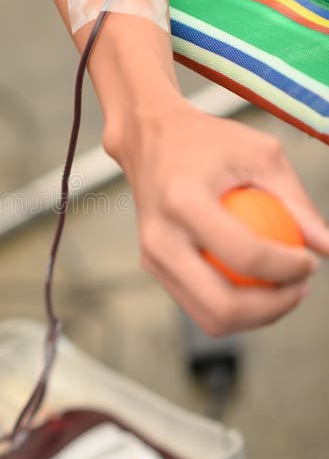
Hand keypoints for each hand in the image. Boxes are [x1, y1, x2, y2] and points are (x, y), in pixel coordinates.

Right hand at [108, 101, 328, 336]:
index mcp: (184, 202)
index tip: (311, 261)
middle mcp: (160, 237)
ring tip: (283, 291)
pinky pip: (200, 306)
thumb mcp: (261, 154)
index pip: (245, 255)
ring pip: (210, 318)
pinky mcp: (152, 267)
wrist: (148, 140)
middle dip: (273, 308)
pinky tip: (261, 287)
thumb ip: (297, 201)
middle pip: (222, 305)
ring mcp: (151, 257)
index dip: (288, 268)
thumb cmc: (208, 142)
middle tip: (300, 287)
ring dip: (256, 316)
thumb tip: (328, 247)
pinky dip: (236, 308)